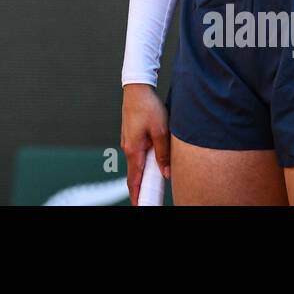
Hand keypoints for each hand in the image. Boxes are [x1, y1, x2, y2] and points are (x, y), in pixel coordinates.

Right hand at [121, 82, 171, 205]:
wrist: (137, 88)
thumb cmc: (148, 106)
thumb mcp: (162, 131)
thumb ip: (163, 154)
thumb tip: (165, 173)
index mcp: (134, 149)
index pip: (134, 180)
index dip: (137, 195)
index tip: (141, 205)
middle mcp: (128, 148)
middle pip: (135, 174)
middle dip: (142, 188)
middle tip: (151, 198)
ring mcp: (128, 141)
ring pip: (138, 163)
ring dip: (145, 174)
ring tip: (157, 182)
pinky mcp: (132, 135)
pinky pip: (138, 154)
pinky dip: (145, 162)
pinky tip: (155, 161)